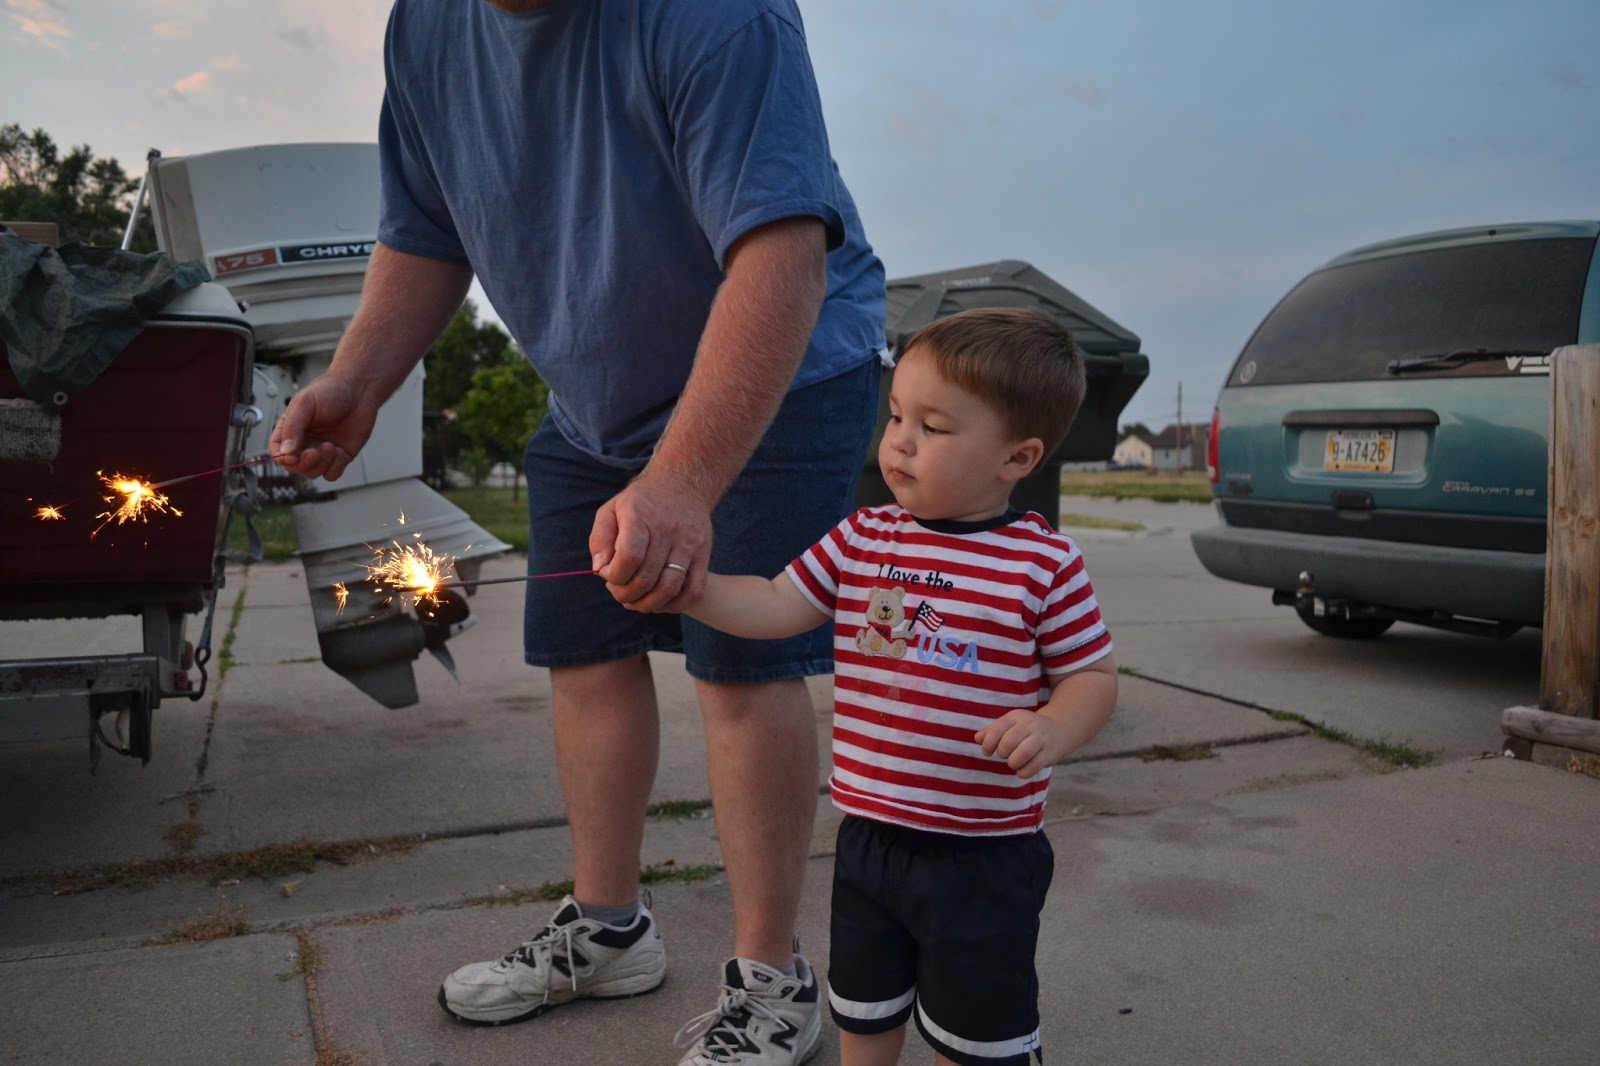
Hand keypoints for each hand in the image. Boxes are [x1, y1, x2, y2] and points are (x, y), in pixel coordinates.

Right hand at [267, 375, 377, 480]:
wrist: (359, 390)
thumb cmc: (330, 391)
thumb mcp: (305, 404)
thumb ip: (293, 427)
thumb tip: (286, 452)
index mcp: (290, 430)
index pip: (278, 452)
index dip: (283, 458)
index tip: (293, 455)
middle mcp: (305, 442)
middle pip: (295, 467)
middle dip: (304, 463)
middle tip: (314, 451)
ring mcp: (322, 451)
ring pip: (313, 472)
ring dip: (321, 464)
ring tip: (331, 446)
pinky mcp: (341, 456)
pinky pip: (332, 474)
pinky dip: (335, 467)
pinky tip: (340, 451)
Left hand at [590, 472, 711, 612]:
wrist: (683, 486)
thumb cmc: (641, 503)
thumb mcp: (612, 510)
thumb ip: (599, 539)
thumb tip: (600, 569)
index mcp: (640, 516)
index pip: (629, 557)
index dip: (614, 576)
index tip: (608, 575)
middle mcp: (667, 530)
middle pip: (646, 578)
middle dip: (625, 594)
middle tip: (618, 591)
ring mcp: (689, 543)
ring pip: (669, 589)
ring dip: (648, 604)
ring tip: (636, 600)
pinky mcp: (704, 554)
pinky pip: (694, 591)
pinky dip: (676, 605)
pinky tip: (661, 602)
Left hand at [975, 710, 1069, 778]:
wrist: (1058, 731)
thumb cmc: (1025, 731)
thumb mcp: (1009, 726)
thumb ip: (991, 731)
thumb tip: (977, 738)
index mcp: (1016, 716)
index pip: (997, 729)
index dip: (988, 744)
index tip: (987, 752)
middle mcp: (1030, 725)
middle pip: (1009, 742)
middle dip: (1002, 753)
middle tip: (1004, 755)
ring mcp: (1041, 738)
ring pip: (1023, 753)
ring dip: (1013, 763)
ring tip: (1013, 763)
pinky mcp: (1050, 753)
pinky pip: (1034, 766)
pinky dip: (1024, 772)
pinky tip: (1022, 771)